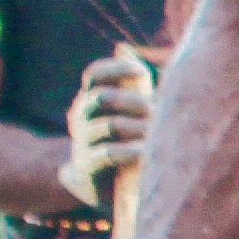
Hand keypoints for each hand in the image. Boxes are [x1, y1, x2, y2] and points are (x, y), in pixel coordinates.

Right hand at [61, 52, 156, 208]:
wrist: (107, 188)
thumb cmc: (127, 141)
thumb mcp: (131, 112)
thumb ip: (135, 86)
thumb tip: (129, 50)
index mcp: (90, 100)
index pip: (93, 75)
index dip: (115, 68)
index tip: (140, 71)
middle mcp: (81, 118)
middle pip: (102, 97)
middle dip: (134, 102)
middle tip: (155, 112)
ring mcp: (81, 142)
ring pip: (110, 125)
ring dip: (139, 128)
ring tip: (157, 135)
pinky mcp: (86, 167)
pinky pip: (107, 153)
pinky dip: (131, 151)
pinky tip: (147, 152)